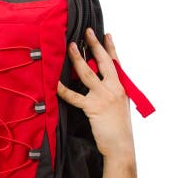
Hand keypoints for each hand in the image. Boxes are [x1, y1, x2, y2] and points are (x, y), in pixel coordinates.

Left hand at [57, 29, 135, 162]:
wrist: (121, 145)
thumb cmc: (119, 128)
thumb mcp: (120, 105)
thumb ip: (112, 92)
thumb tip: (100, 82)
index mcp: (121, 87)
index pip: (116, 62)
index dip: (110, 47)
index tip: (106, 33)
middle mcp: (114, 88)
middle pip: (103, 61)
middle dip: (94, 45)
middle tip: (86, 32)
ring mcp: (104, 96)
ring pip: (88, 73)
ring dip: (77, 59)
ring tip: (70, 47)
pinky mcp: (92, 107)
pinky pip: (74, 96)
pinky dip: (63, 90)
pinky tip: (55, 83)